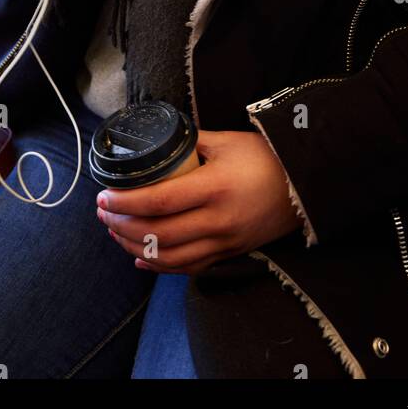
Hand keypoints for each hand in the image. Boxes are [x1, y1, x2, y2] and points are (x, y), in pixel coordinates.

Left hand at [96, 129, 302, 275]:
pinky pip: (189, 267)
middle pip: (159, 233)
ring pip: (170, 256)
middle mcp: (218, 221)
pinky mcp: (230, 254)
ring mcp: (225, 242)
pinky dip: (160, 265)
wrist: (304, 185)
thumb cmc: (264, 157)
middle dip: (122, 225)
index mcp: (215, 187)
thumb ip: (189, 143)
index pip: (159, 200)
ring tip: (115, 231)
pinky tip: (140, 258)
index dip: (126, 202)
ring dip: (135, 246)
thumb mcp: (225, 141)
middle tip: (102, 212)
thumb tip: (155, 142)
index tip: (103, 196)